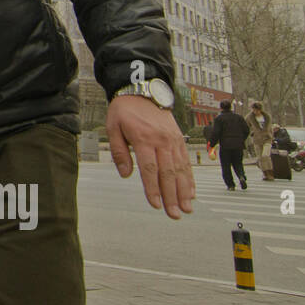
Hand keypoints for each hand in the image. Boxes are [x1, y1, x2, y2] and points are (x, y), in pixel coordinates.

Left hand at [106, 95, 194, 218]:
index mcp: (144, 138)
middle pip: (168, 173)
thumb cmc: (125, 109)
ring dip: (184, 191)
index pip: (150, 169)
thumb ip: (119, 152)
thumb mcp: (113, 127)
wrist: (142, 90)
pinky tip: (192, 192)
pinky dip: (190, 178)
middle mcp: (161, 140)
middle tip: (174, 214)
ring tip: (186, 208)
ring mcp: (172, 140)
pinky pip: (186, 161)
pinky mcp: (179, 139)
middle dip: (172, 196)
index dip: (153, 189)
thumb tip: (125, 174)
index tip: (156, 204)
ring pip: (181, 170)